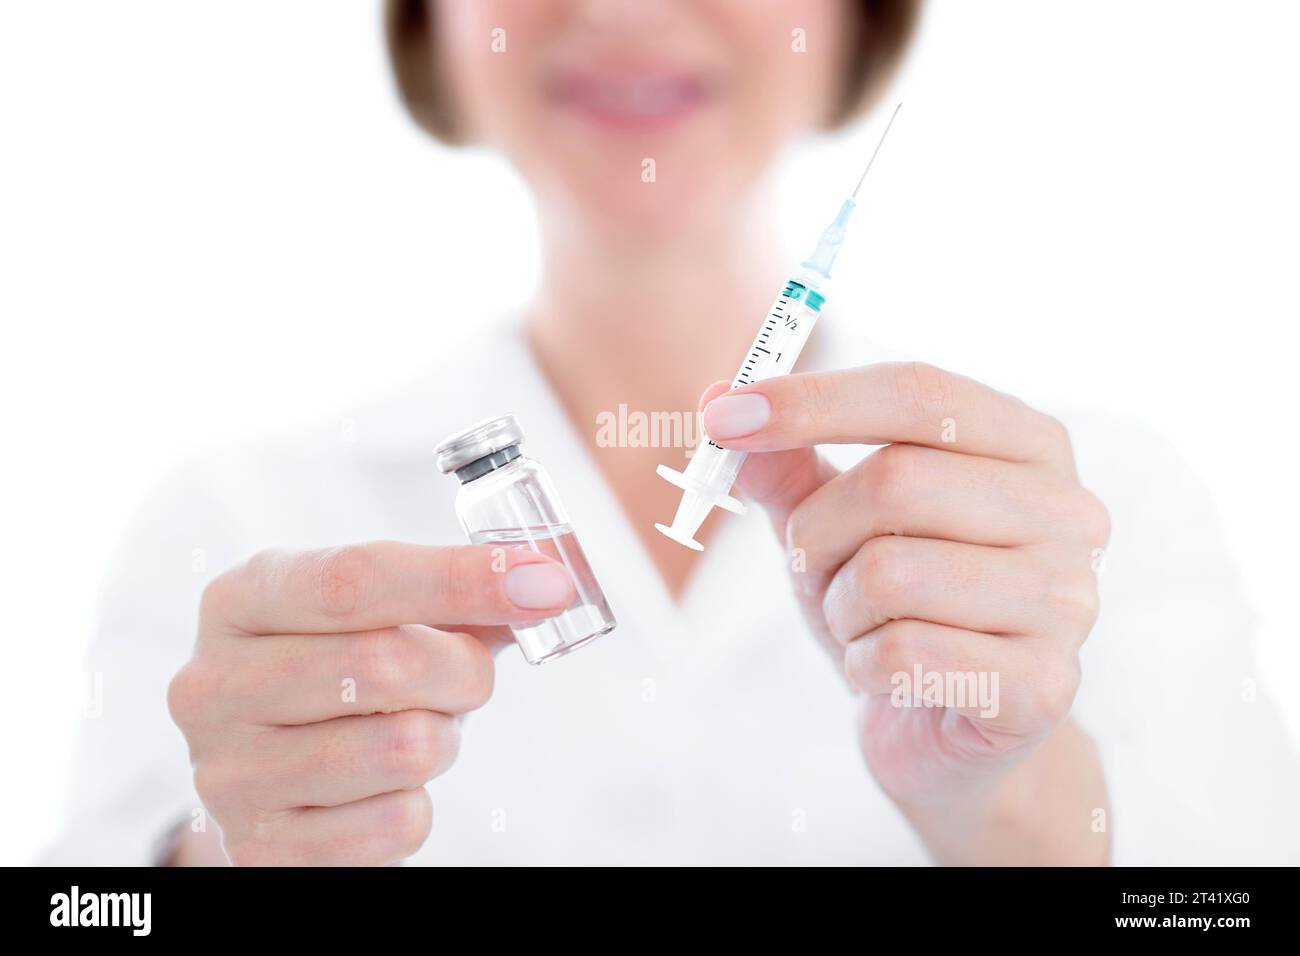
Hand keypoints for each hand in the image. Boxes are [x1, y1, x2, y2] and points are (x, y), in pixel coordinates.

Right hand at [167, 541, 575, 865]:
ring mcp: (227, 772)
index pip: (357, 578)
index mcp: (243, 598)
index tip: (548, 583)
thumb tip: (545, 582)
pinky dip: (419, 801)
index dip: (462, 578)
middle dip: (464, 669)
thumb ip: (457, 592)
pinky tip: (385, 785)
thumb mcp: (383, 612)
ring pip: (404, 747)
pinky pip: (397, 822)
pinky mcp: (261, 848)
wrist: (273, 774)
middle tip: (469, 675)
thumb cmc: (341, 670)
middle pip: (386, 664)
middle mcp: (214, 682)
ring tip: (414, 727)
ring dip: (442, 736)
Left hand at [700, 362, 1109, 811]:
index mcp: (1026, 443)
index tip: (724, 418)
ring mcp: (1068, 599)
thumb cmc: (898, 608)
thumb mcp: (833, 524)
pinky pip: (905, 653)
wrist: (948, 733)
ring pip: (891, 572)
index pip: (919, 393)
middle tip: (810, 567)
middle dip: (816, 530)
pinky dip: (865, 665)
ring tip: (864, 627)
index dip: (814, 400)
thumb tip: (720, 403)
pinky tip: (889, 675)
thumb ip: (785, 464)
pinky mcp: (1047, 684)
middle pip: (895, 481)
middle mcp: (1067, 510)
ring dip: (841, 607)